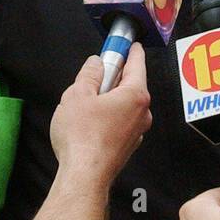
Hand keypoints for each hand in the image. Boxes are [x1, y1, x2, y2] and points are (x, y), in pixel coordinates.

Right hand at [48, 45, 150, 193]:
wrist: (85, 176)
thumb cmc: (82, 137)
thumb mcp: (78, 94)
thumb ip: (89, 75)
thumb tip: (96, 64)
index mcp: (135, 95)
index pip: (137, 63)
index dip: (130, 50)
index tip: (129, 43)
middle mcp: (142, 113)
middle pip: (130, 84)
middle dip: (112, 78)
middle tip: (94, 75)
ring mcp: (137, 131)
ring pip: (123, 105)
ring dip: (108, 100)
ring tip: (85, 105)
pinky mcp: (127, 145)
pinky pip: (120, 121)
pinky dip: (108, 117)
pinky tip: (89, 124)